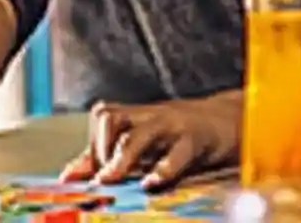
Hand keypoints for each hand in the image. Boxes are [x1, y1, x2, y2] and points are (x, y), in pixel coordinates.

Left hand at [60, 90, 241, 189]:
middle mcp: (148, 117)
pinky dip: (163, 169)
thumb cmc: (180, 136)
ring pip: (141, 132)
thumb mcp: (141, 144)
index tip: (83, 179)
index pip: (99, 123)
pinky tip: (152, 184)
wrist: (231, 121)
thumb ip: (105, 158)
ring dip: (122, 157)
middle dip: (99, 149)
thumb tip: (69, 176)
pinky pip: (178, 152)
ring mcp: (173, 126)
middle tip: (99, 179)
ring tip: (111, 179)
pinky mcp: (197, 140)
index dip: (89, 151)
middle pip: (110, 118)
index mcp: (132, 117)